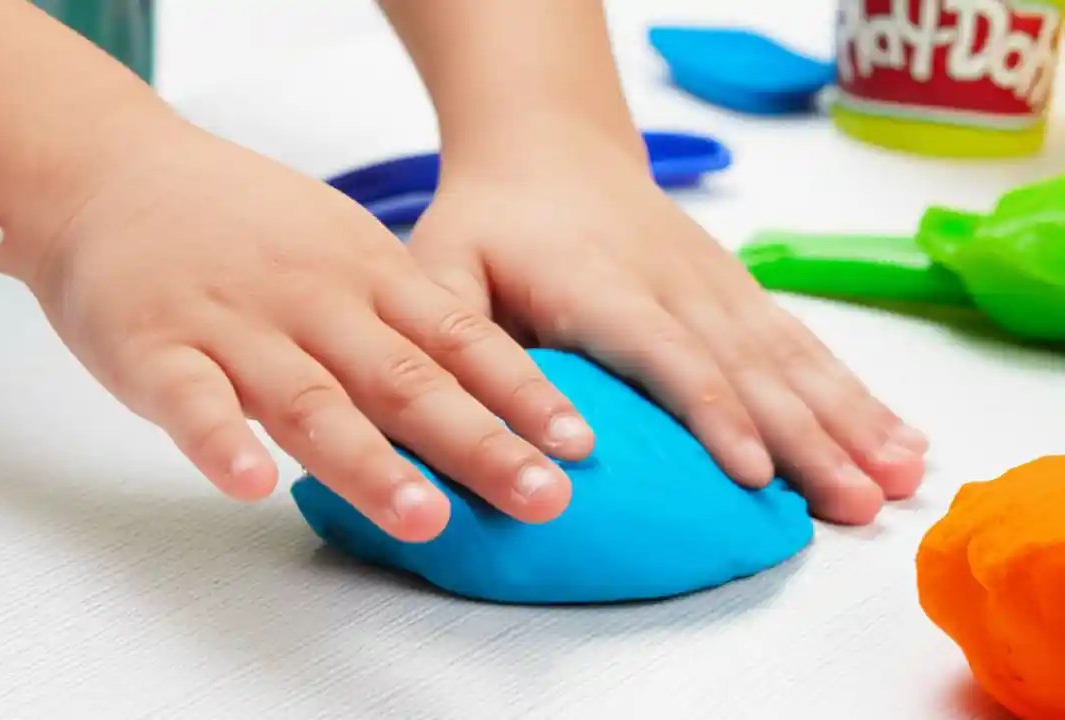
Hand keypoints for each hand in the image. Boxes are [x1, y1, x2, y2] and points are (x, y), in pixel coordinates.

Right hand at [25, 118, 594, 541]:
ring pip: (310, 399)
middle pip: (406, 380)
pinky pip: (191, 402)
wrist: (114, 171)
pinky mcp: (155, 348)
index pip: (461, 339)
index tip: (579, 444)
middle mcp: (313, 300)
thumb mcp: (340, 245)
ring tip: (425, 516)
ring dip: (370, 462)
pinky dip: (220, 442)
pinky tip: (251, 485)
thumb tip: (485, 386)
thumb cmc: (239, 223)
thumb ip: (400, 313)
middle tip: (542, 498)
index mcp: (365, 275)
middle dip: (479, 443)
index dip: (523, 393)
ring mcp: (233, 324)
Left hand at [407, 122, 926, 523]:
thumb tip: (507, 433)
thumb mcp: (442, 271)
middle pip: (749, 366)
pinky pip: (802, 344)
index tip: (752, 474)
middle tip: (856, 504)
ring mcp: (717, 286)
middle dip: (807, 439)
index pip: (665, 354)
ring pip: (791, 357)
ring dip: (848, 420)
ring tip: (900, 478)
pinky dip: (852, 392)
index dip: (711, 413)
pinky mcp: (738, 293)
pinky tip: (896, 435)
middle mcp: (674, 286)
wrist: (548, 148)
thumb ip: (461, 347)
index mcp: (599, 288)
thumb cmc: (489, 223)